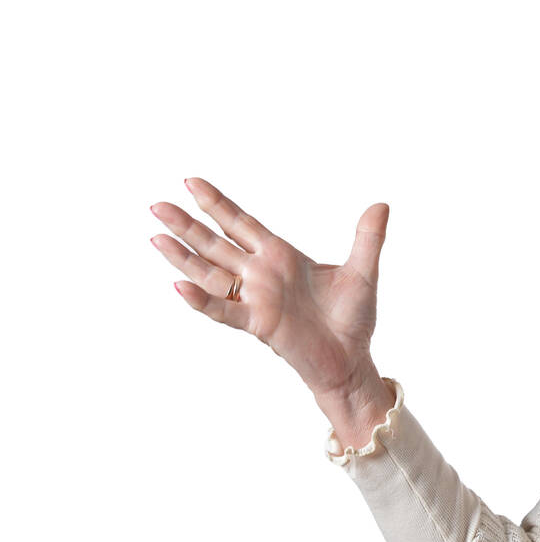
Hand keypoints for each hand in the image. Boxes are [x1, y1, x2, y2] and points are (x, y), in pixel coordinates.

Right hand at [150, 177, 391, 410]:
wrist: (352, 359)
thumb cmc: (353, 319)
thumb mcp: (363, 271)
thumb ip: (367, 237)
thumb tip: (381, 204)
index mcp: (281, 256)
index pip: (241, 223)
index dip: (217, 204)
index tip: (191, 182)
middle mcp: (262, 274)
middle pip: (216, 244)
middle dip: (187, 224)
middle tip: (156, 204)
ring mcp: (256, 299)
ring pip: (211, 273)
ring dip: (183, 257)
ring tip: (155, 237)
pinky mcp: (259, 324)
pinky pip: (225, 311)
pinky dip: (202, 300)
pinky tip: (180, 285)